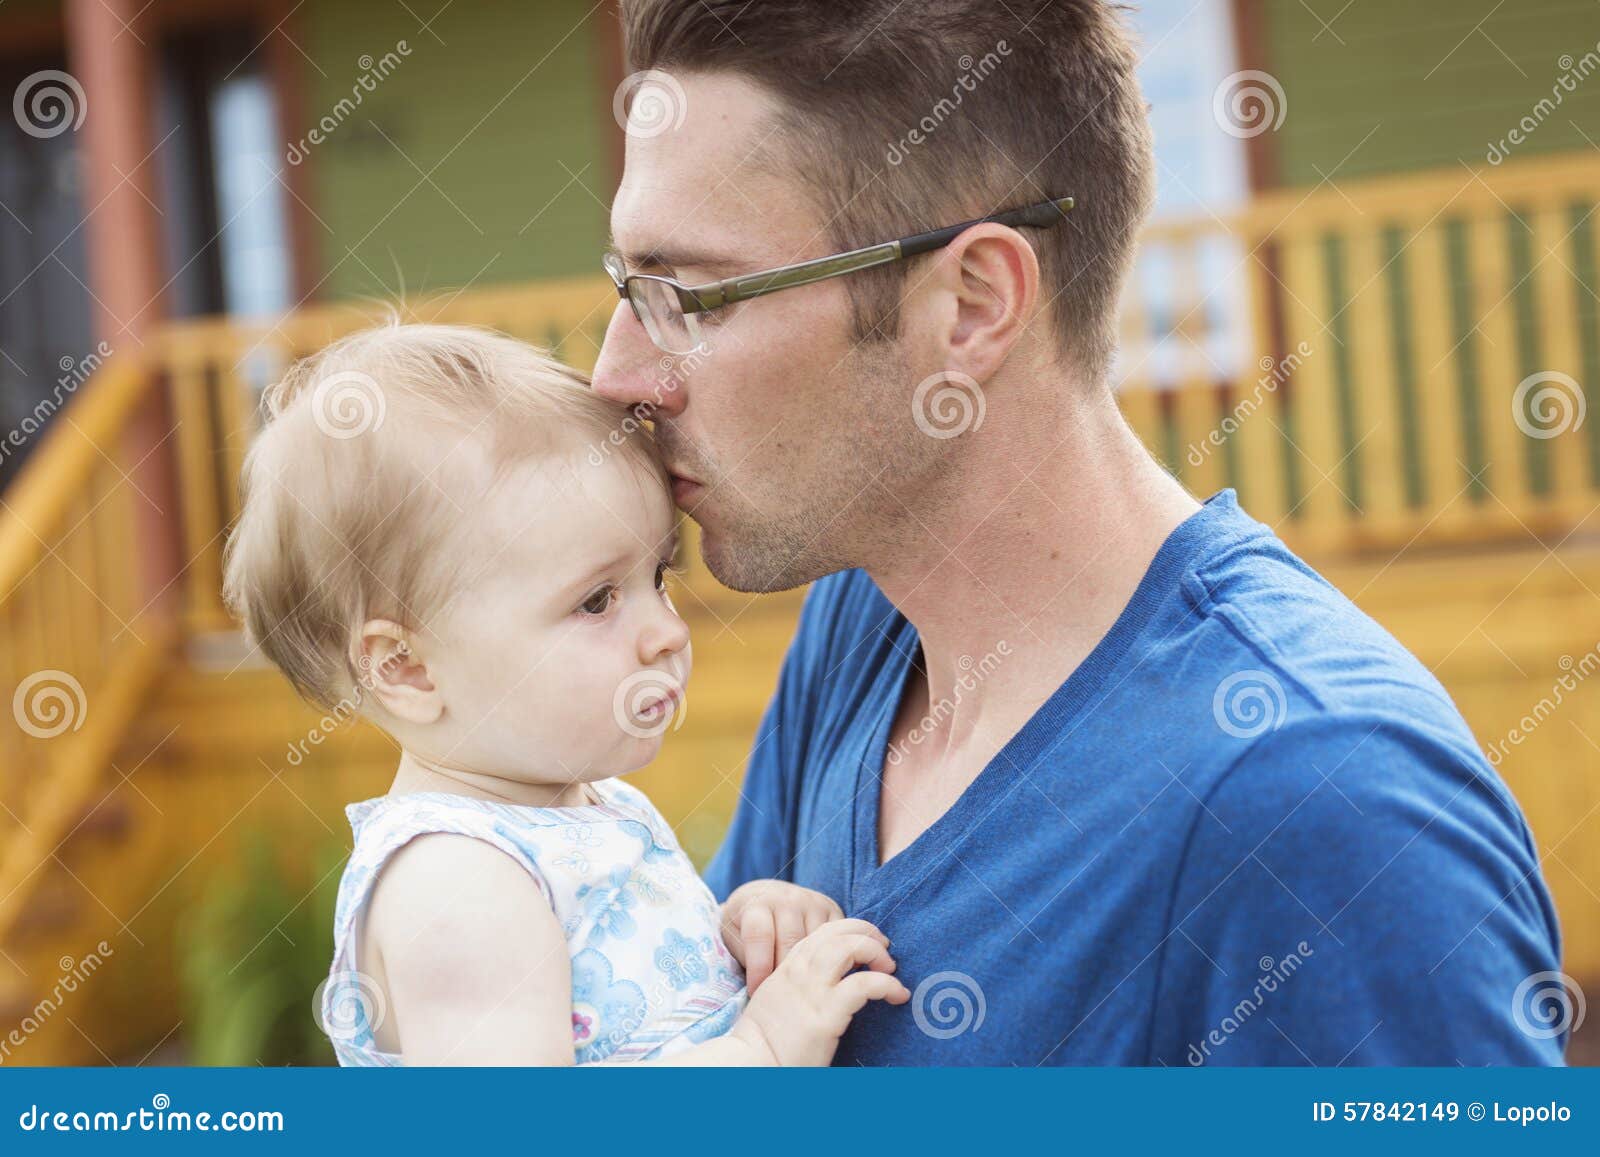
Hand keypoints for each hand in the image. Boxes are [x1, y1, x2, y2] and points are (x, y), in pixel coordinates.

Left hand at [721, 880, 844, 992]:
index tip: (756, 991)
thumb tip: (759, 988)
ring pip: (815, 944)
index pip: (760, 935)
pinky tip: (817, 975)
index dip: (758, 967)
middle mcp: (788, 899)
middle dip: (784, 974)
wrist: (766, 897)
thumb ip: (744, 956)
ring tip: (798, 991)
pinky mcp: (832, 909)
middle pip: (790, 943)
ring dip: (807, 970)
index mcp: (758, 903)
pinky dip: (827, 960)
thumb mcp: (735, 936)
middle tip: (780, 997)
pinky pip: (835, 940)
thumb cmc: (746, 925)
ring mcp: (813, 902)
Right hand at [729, 918, 908, 1065]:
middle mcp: (799, 971)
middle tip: (885, 949)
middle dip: (867, 932)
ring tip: (890, 968)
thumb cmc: (764, 1044)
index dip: (850, 931)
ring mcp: (812, 990)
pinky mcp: (827, 1013)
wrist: (748, 1067)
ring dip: (876, 951)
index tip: (868, 944)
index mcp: (787, 967)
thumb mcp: (777, 1002)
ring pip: (850, 947)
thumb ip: (798, 987)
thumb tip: (829, 984)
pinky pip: (864, 983)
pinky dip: (887, 983)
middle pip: (838, 931)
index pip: (823, 932)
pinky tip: (897, 994)